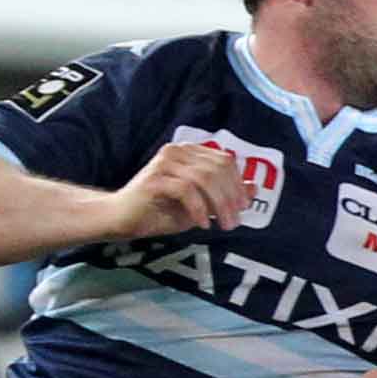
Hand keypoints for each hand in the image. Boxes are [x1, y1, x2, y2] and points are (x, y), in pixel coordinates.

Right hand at [106, 142, 248, 238]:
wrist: (122, 218)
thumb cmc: (161, 210)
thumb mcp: (202, 203)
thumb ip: (225, 194)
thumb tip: (254, 187)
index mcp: (189, 153)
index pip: (225, 161)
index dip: (238, 184)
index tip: (243, 208)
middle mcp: (177, 152)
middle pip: (218, 169)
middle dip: (231, 197)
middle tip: (233, 221)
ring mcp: (164, 163)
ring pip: (205, 178)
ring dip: (219, 205)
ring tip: (222, 225)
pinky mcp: (154, 179)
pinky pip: (186, 190)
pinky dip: (199, 209)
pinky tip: (202, 224)